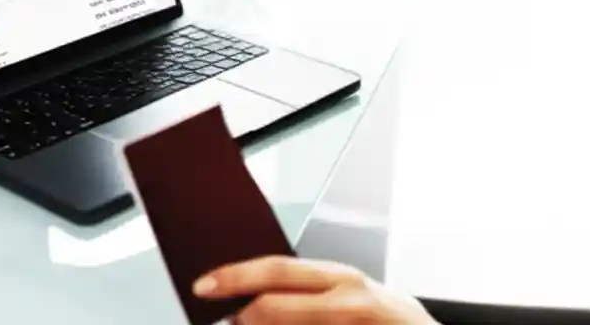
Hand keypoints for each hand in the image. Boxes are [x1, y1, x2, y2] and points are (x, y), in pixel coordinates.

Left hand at [194, 256, 438, 323]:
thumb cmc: (386, 321)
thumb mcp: (351, 295)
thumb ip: (307, 293)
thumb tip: (250, 302)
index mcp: (343, 279)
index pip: (278, 270)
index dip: (236, 277)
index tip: (203, 286)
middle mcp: (351, 301)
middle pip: (274, 306)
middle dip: (244, 315)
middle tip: (223, 320)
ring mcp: (357, 321)